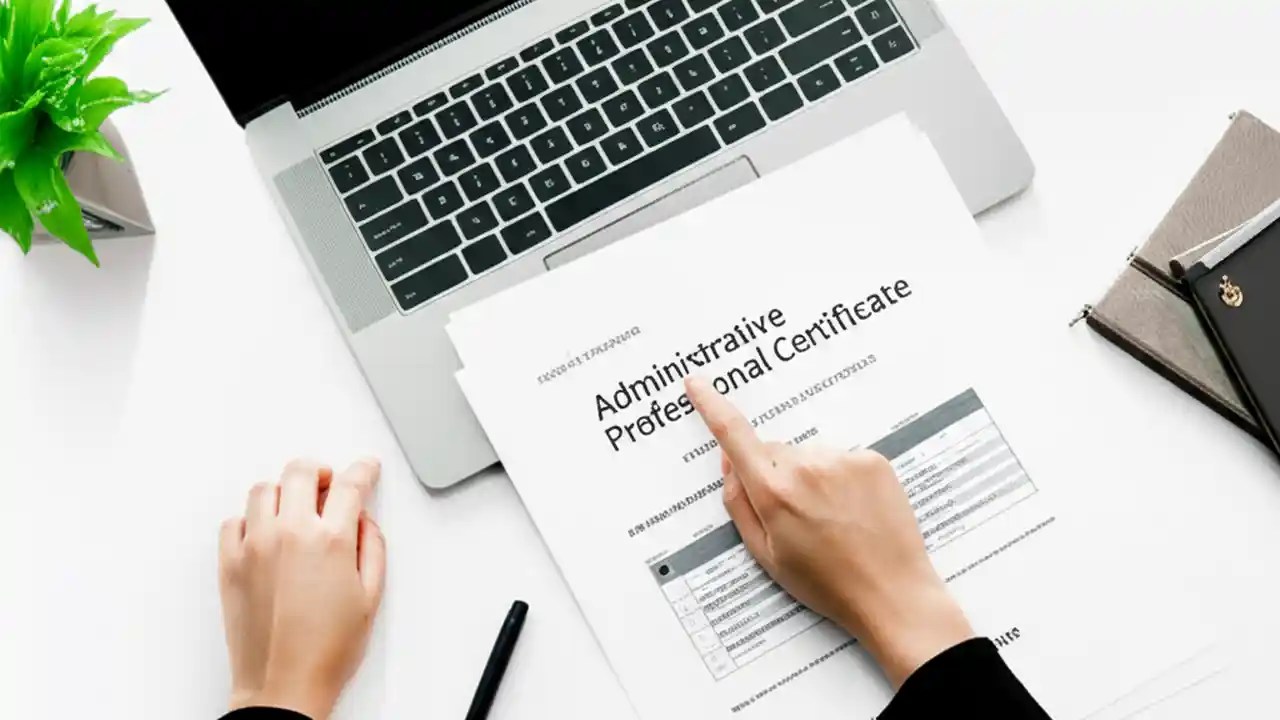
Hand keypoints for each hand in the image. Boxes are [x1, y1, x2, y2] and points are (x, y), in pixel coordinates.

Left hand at [218, 459, 386, 719]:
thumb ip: (372, 548)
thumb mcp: (371, 597)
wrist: (283, 686)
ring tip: (296, 507)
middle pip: (301, 471)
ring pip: (263, 489)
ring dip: (284, 491)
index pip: (350, 484)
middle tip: (329, 482)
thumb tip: (363, 522)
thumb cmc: (326, 650)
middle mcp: (289, 534)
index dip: (363, 470)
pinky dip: (251, 518)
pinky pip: (234, 521)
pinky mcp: (229, 563)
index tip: (366, 470)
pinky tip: (265, 531)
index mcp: (330, 541)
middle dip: (321, 470)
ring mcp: (254, 546)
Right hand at [685, 378, 973, 686]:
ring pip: (808, 456)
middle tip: (799, 518)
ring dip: (812, 478)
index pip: (733, 434)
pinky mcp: (871, 460)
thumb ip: (738, 504)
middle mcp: (806, 468)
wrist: (892, 594)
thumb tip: (729, 463)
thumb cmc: (828, 583)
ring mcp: (841, 460)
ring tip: (833, 520)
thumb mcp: (766, 555)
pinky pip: (841, 459)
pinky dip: (842, 479)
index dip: (711, 404)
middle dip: (775, 474)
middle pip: (773, 451)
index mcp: (773, 493)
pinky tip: (853, 511)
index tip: (697, 383)